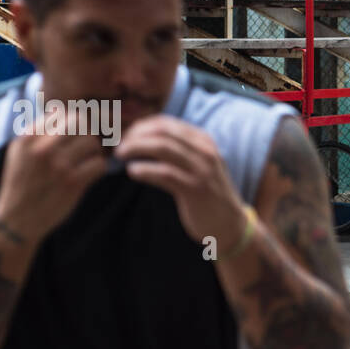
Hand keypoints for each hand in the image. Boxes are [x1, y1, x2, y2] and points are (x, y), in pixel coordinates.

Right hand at [0, 108, 108, 241]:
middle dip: (87, 132)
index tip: (77, 134)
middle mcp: (41, 148)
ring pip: (91, 142)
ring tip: (88, 160)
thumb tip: (59, 108)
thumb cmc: (22, 183)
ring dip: (95, 151)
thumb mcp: (19, 153)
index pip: (61, 113)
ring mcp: (57, 165)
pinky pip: (99, 164)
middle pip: (79, 123)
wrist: (17, 218)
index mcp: (27, 138)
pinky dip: (99, 168)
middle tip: (86, 146)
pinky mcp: (72, 183)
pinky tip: (90, 174)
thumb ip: (37, 130)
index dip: (74, 122)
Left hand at [114, 115, 247, 250]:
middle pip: (162, 132)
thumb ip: (179, 150)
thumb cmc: (208, 193)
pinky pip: (165, 173)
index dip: (141, 127)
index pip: (166, 124)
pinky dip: (145, 170)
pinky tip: (132, 171)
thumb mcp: (199, 164)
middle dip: (135, 136)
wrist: (230, 224)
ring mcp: (201, 170)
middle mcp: (204, 151)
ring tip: (120, 155)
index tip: (126, 138)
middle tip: (119, 146)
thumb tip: (143, 139)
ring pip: (162, 148)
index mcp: (203, 141)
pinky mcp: (195, 189)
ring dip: (136, 148)